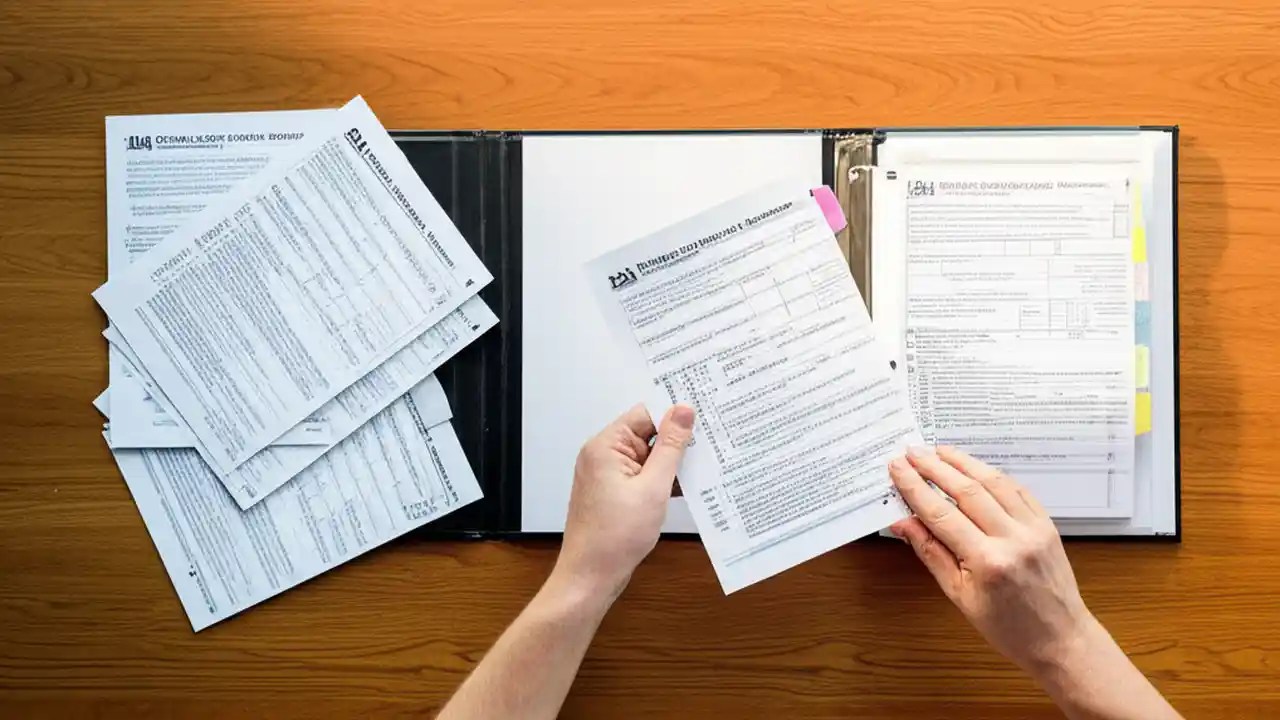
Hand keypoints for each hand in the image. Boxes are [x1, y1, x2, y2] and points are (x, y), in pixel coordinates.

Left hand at [553, 403, 694, 603]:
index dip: (673, 414)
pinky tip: (685, 489)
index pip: (644, 414)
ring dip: (671, 465)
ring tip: (702, 470)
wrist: (590, 576)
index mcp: (606, 446)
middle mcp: (602, 456)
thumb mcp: (653, 487)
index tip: (702, 417)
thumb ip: (670, 447)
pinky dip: (661, 481)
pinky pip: (641, 476)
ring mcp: (607, 476)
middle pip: (646, 434)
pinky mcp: (613, 493)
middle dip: (676, 442)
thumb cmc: (615, 536)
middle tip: (709, 445)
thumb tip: (683, 410)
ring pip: (647, 457)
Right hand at [888, 446, 1093, 674]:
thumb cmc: (1008, 627)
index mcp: (988, 562)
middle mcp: (1013, 539)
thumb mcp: (959, 596)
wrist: (1060, 639)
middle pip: (967, 490)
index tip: (898, 469)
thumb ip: (931, 552)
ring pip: (994, 481)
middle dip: (935, 467)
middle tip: (912, 452)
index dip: (916, 487)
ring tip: (939, 451)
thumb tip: (903, 522)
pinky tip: (975, 467)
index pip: (942, 513)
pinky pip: (1017, 490)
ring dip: (964, 462)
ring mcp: (1034, 529)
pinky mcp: (1047, 524)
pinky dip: (993, 474)